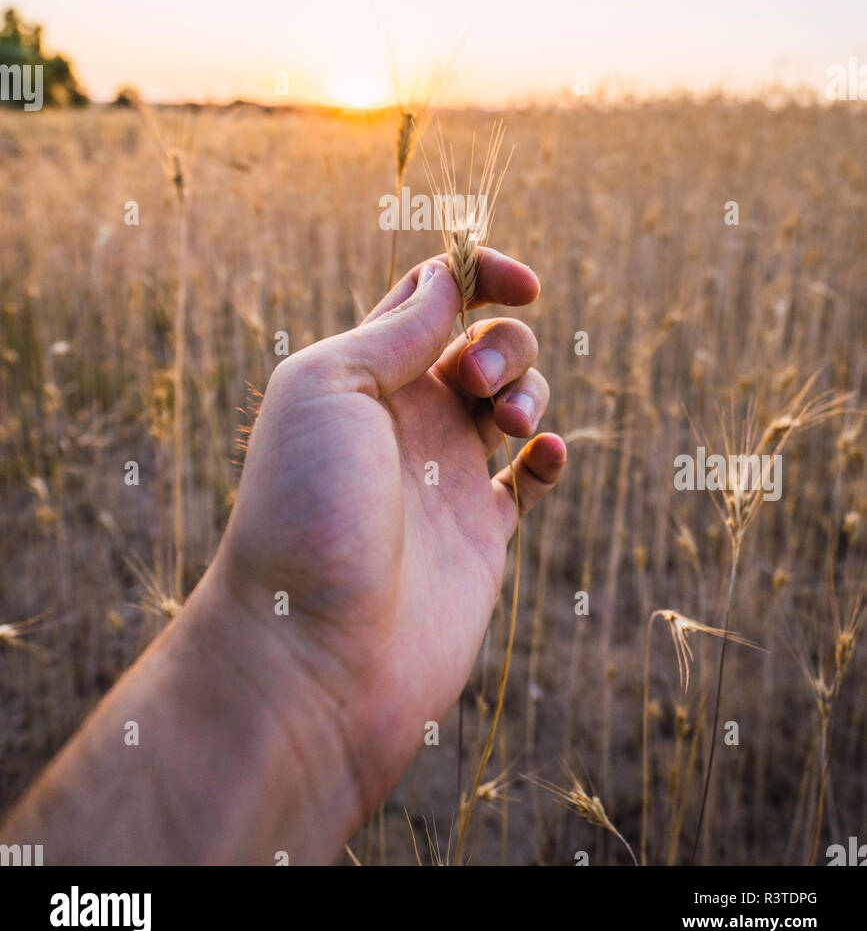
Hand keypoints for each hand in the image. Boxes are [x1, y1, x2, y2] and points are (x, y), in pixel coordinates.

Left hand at [212, 249, 567, 829]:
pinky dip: (550, 455)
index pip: (429, 297)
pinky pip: (532, 480)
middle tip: (475, 381)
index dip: (480, 275)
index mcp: (363, 376)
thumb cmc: (307, 511)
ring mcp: (445, 479)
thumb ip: (394, 331)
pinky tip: (542, 458)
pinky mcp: (481, 537)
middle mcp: (405, 422)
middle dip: (505, 341)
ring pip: (514, 401)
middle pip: (482, 343)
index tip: (524, 283)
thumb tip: (443, 281)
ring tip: (513, 425)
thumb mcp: (330, 388)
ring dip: (532, 390)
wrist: (312, 654)